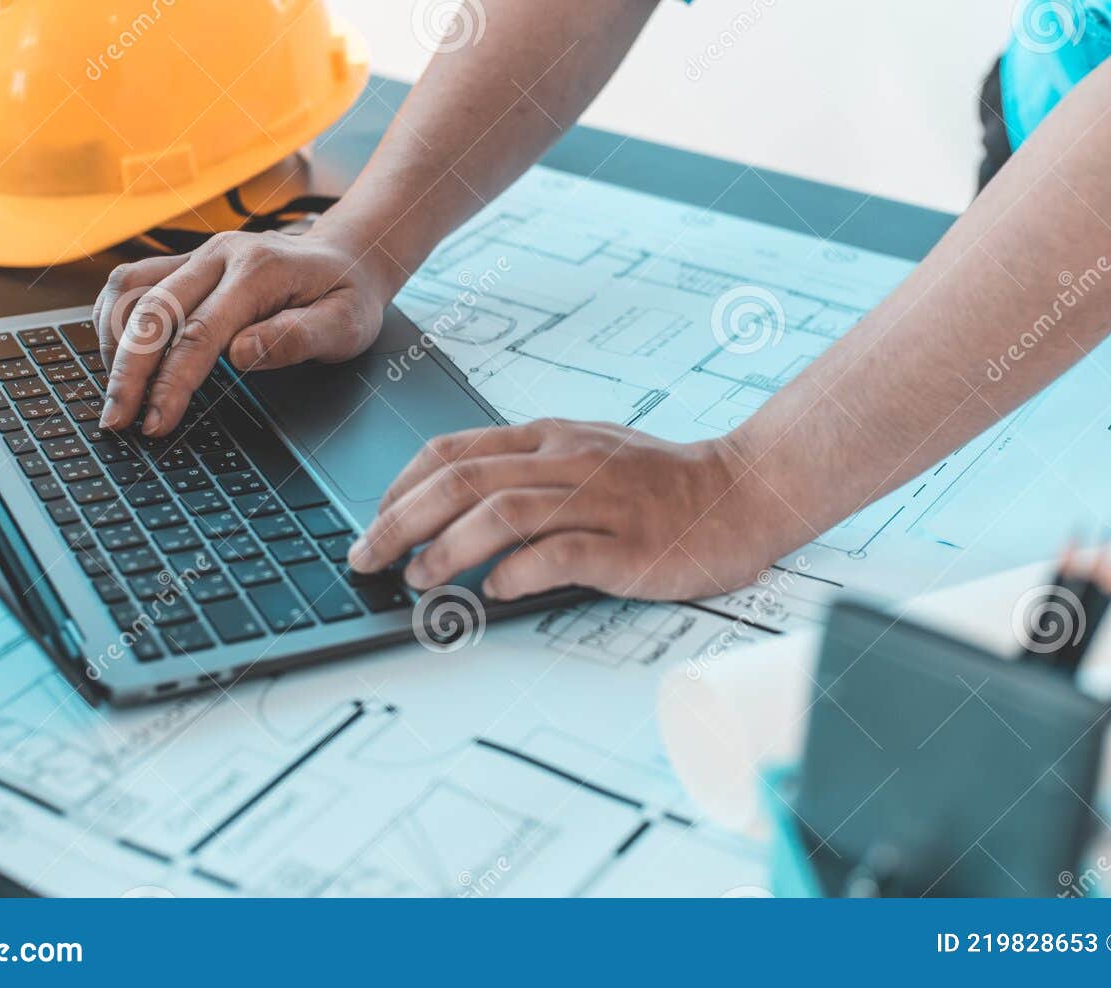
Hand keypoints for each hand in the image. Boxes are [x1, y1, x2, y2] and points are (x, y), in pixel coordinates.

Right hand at [93, 228, 401, 435]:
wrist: (347, 257)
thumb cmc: (346, 297)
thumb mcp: (345, 325)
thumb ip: (297, 338)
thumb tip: (240, 354)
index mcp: (259, 271)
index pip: (200, 332)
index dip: (173, 382)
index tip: (157, 422)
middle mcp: (220, 254)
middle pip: (152, 311)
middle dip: (129, 371)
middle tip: (117, 421)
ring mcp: (198, 254)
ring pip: (130, 290)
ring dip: (112, 342)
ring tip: (114, 393)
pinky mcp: (185, 262)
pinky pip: (132, 282)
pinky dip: (113, 318)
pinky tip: (116, 357)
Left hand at [347, 420, 779, 600]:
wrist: (743, 493)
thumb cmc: (661, 483)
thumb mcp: (586, 455)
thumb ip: (526, 474)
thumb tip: (453, 509)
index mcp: (550, 438)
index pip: (453, 450)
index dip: (401, 486)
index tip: (373, 521)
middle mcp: (567, 462)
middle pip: (463, 479)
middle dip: (401, 519)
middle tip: (367, 556)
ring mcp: (599, 502)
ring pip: (504, 512)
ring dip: (448, 547)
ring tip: (419, 578)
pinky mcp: (627, 545)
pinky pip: (560, 553)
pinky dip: (517, 571)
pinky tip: (493, 590)